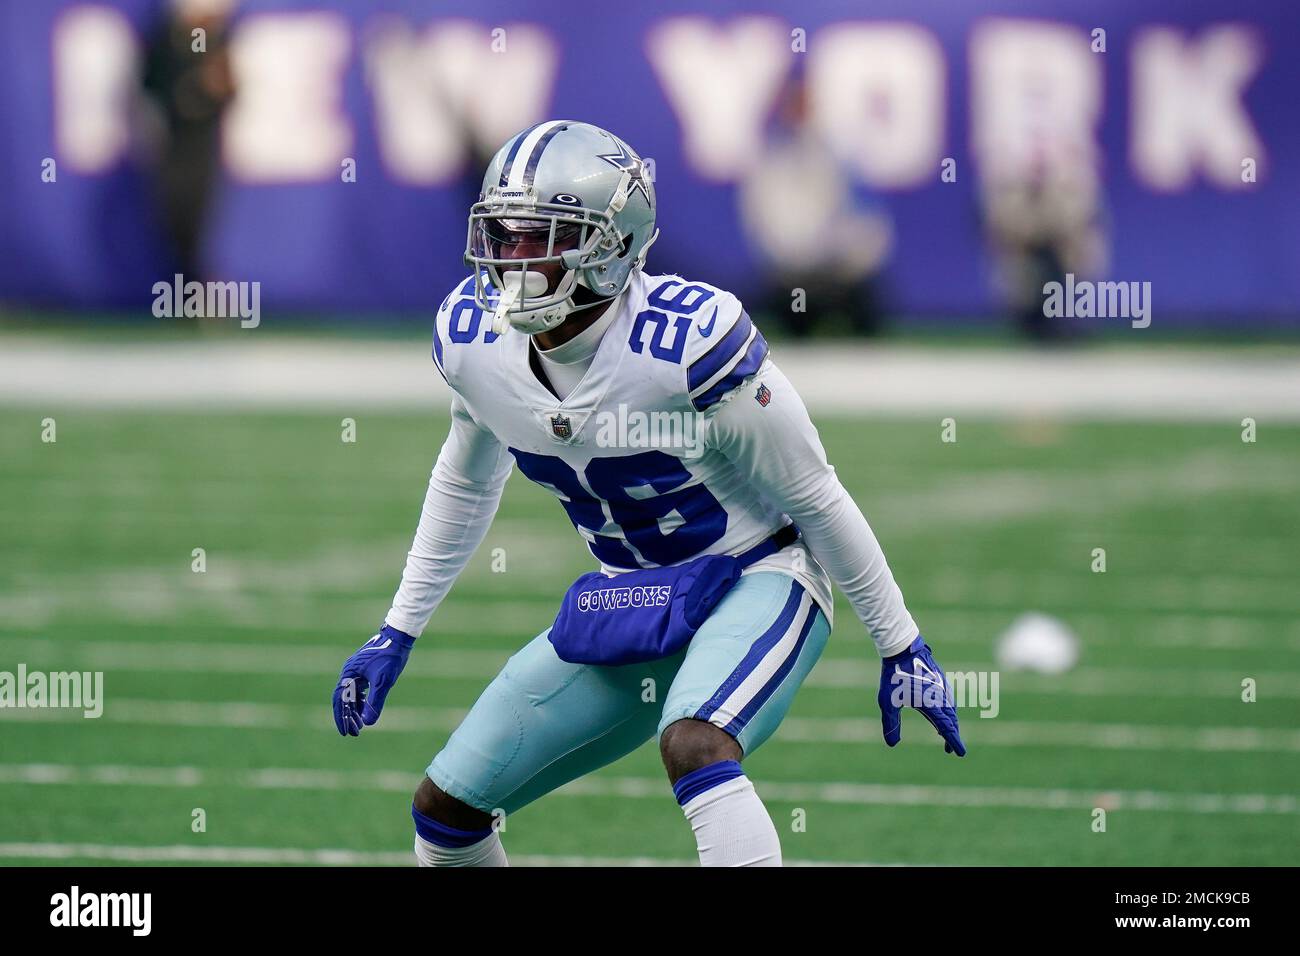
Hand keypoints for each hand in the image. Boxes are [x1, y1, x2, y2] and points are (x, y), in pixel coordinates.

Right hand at [332, 624, 415, 735]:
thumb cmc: (390, 658)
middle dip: (348, 717)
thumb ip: (375, 702)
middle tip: (355, 733)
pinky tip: (365, 710)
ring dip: (355, 710)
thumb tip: (368, 722)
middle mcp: (349, 672)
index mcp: (349, 674)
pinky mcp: (364, 670)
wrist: (398, 638)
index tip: (345, 732)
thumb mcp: (383, 682)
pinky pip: (358, 689)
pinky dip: (361, 701)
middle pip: (344, 699)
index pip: (340, 700)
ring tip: (360, 725)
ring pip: (351, 695)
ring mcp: (356, 671)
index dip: (341, 717)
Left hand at [877, 635, 965, 755]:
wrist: (902, 649)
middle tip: (950, 749)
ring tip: (944, 733)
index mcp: (932, 704)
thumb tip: (892, 744)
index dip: (954, 742)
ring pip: (951, 709)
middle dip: (952, 735)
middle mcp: (941, 697)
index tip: (961, 753)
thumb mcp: (888, 702)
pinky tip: (941, 711)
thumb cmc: (894, 675)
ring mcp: (942, 687)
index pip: (947, 728)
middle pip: (952, 721)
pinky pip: (949, 699)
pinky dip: (948, 710)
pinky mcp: (940, 680)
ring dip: (950, 723)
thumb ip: (891, 723)